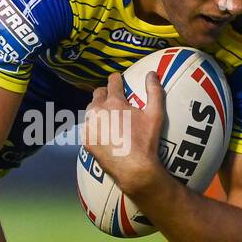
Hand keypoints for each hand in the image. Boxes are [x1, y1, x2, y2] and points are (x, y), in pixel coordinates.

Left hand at [84, 70, 166, 198]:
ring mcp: (89, 126)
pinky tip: (103, 133)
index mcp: (114, 102)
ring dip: (98, 110)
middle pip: (98, 94)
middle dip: (106, 95)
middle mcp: (97, 111)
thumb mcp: (155, 114)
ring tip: (108, 118)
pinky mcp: (85, 140)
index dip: (116, 79)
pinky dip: (94, 127)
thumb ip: (154, 91)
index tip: (118, 80)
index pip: (112, 82)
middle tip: (114, 102)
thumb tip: (152, 73)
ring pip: (91, 110)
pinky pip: (88, 127)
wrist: (134, 169)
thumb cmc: (146, 141)